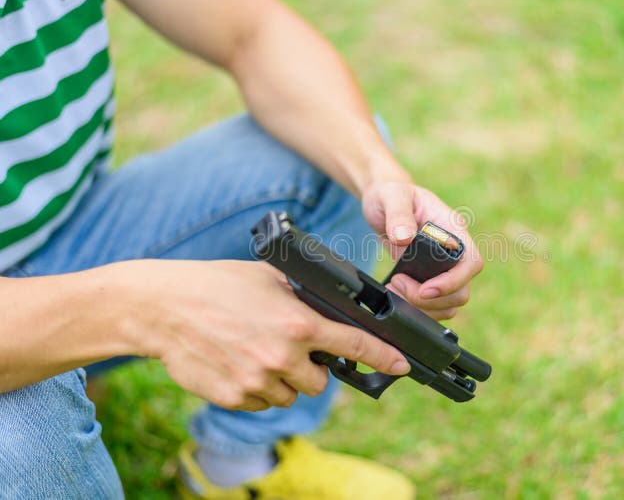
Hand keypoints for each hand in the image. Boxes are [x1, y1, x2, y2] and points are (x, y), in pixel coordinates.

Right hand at [108, 259, 409, 411]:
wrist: (164, 307)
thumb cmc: (217, 285)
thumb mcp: (269, 279)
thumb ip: (303, 298)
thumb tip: (329, 310)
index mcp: (297, 323)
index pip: (353, 345)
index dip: (382, 358)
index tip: (401, 367)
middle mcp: (282, 355)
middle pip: (321, 380)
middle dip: (311, 367)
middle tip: (289, 347)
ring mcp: (257, 380)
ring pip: (291, 395)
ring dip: (284, 380)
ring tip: (257, 351)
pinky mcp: (235, 396)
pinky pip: (262, 402)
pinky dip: (258, 389)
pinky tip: (239, 362)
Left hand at [361, 181, 482, 319]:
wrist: (383, 203)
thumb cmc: (391, 194)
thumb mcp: (391, 196)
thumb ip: (397, 214)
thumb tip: (404, 238)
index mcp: (453, 229)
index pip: (471, 262)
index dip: (453, 282)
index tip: (424, 289)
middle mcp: (454, 251)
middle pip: (462, 290)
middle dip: (430, 298)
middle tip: (398, 284)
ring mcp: (444, 267)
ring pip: (450, 303)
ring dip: (423, 307)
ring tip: (394, 289)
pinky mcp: (430, 279)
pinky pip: (436, 306)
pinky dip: (418, 309)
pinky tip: (395, 294)